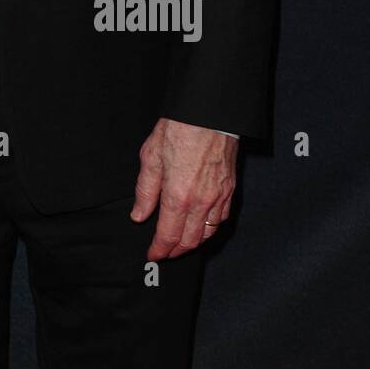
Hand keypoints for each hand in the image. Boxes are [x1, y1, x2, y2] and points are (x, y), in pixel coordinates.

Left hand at [131, 118, 237, 260]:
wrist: (209, 114)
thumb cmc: (179, 129)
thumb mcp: (151, 157)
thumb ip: (145, 191)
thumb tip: (139, 214)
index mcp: (178, 195)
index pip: (168, 235)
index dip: (159, 249)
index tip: (153, 255)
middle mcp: (201, 202)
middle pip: (189, 241)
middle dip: (176, 251)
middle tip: (165, 252)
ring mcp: (218, 197)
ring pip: (207, 233)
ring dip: (193, 243)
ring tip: (181, 243)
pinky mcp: (230, 190)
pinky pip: (221, 219)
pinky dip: (210, 229)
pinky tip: (202, 227)